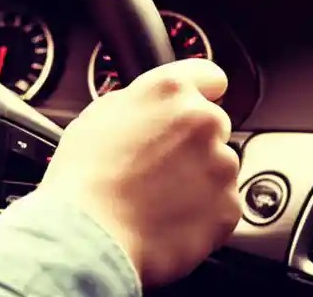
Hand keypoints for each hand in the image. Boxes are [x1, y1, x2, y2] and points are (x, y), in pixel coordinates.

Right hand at [38, 58, 239, 286]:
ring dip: (198, 180)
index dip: (200, 92)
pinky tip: (167, 219)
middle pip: (212, 127)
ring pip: (218, 168)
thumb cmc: (84, 177)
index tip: (197, 105)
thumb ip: (142, 102)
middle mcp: (203, 121)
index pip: (209, 77)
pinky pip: (221, 206)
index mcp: (170, 91)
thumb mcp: (101, 114)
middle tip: (157, 167)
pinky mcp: (227, 207)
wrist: (89, 235)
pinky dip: (201, 215)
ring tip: (157, 199)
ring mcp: (221, 166)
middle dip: (193, 144)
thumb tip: (155, 109)